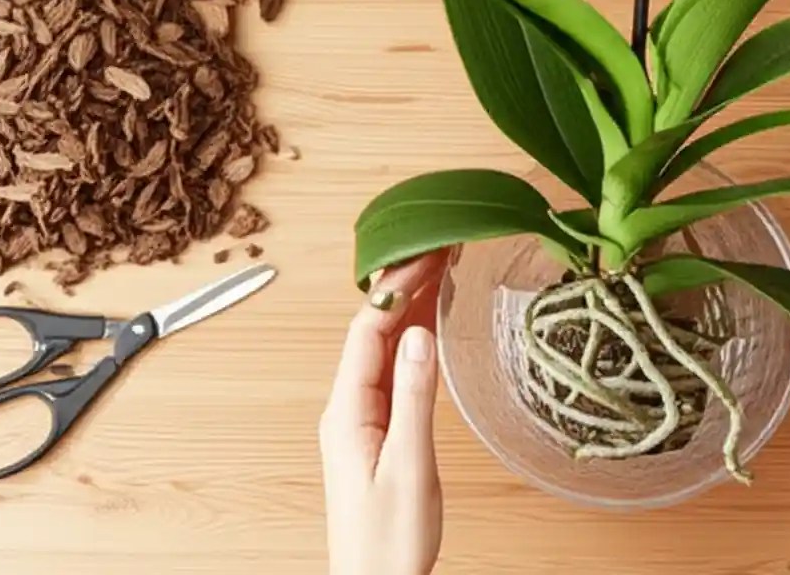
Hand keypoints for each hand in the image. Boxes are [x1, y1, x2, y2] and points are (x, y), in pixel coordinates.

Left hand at [319, 250, 451, 574]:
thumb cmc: (388, 542)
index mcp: (347, 410)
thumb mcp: (409, 466)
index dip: (397, 286)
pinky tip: (431, 321)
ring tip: (442, 268)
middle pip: (372, 329)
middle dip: (405, 284)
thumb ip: (413, 397)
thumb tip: (417, 334)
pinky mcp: (376, 430)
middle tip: (442, 247)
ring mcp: (361, 417)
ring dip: (410, 306)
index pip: (367, 329)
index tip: (429, 253)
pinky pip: (391, 368)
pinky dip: (413, 337)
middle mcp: (348, 407)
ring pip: (383, 346)